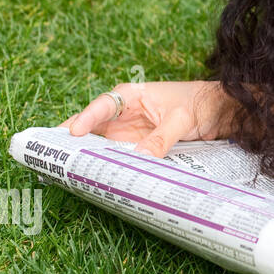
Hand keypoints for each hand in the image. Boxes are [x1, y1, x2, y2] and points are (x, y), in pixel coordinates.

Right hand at [56, 80, 231, 157]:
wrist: (219, 110)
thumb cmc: (200, 104)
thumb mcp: (181, 120)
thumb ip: (160, 138)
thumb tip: (139, 159)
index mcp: (131, 96)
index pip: (102, 106)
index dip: (85, 119)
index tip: (71, 133)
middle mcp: (123, 112)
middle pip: (90, 127)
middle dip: (72, 141)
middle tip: (54, 158)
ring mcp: (126, 130)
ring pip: (99, 144)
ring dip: (87, 156)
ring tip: (69, 172)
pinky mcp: (135, 145)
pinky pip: (115, 156)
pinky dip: (106, 165)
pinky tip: (96, 177)